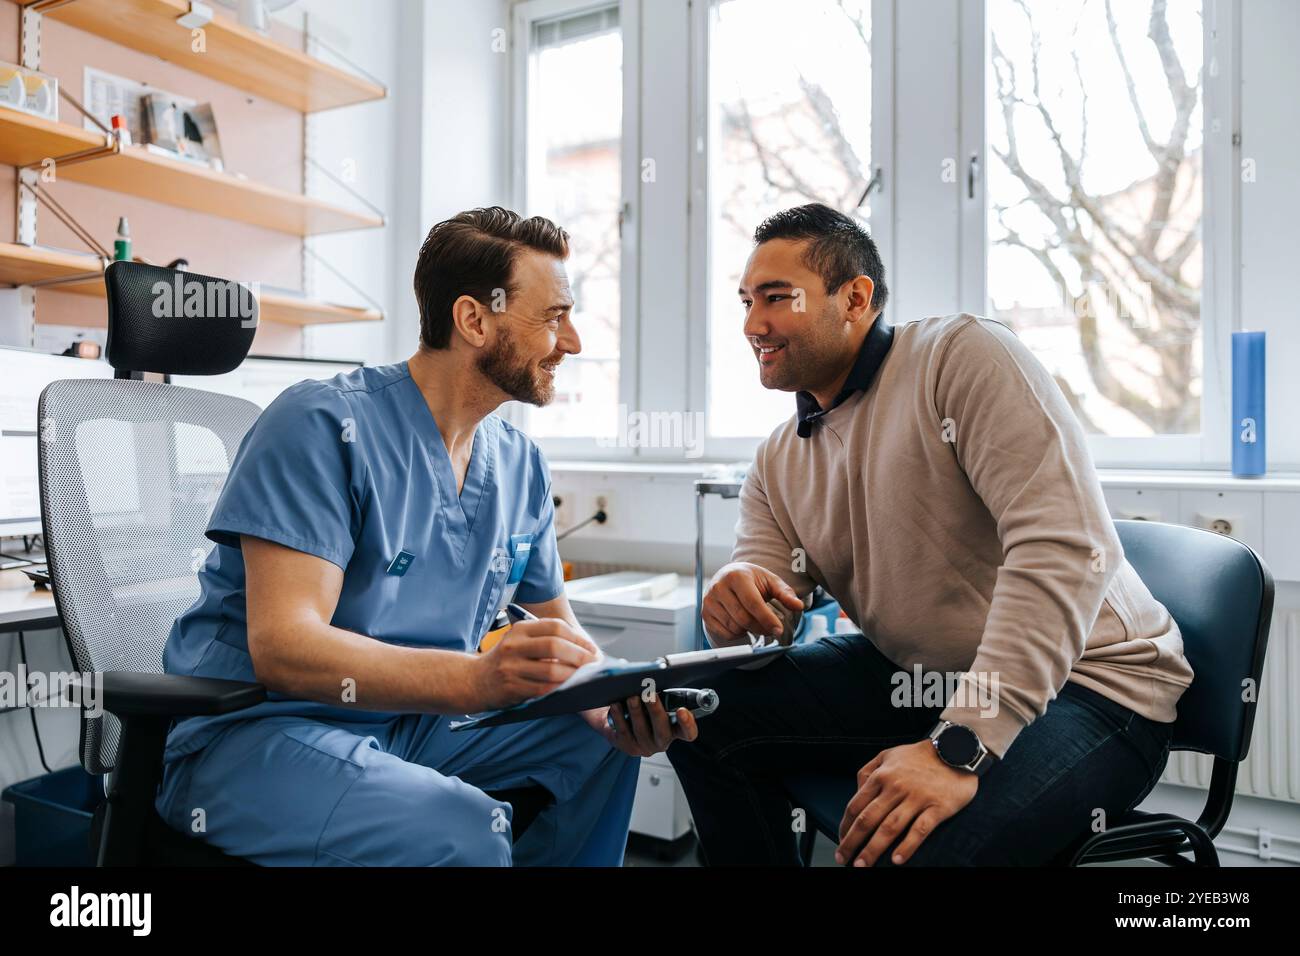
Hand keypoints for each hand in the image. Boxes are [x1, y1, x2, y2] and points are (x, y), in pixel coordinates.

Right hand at [470, 618, 598, 710]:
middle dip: (580, 656)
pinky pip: (543, 690)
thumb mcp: (520, 642)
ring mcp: (511, 667)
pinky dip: (560, 690)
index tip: (592, 649)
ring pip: (551, 671)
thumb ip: (545, 640)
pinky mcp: (511, 688)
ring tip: (586, 679)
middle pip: (555, 646)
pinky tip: (570, 690)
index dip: (578, 638)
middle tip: (594, 665)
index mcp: (520, 629)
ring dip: (573, 676)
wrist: (474, 681)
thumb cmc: (506, 661)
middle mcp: (514, 645)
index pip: (555, 627)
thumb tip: (584, 649)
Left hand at [583, 693, 698, 755]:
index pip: (688, 732)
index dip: (687, 724)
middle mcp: (662, 741)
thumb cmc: (643, 706)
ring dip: (636, 712)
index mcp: (675, 730)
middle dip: (656, 711)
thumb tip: (656, 676)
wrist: (619, 718)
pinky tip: (616, 706)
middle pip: (662, 732)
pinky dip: (619, 718)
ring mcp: (644, 746)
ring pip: (641, 732)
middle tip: (650, 694)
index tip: (682, 710)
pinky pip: (623, 733)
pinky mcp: (627, 746)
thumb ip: (661, 694)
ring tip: (632, 697)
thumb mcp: (656, 700)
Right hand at [701, 562, 803, 646]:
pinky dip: (737, 634)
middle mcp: (719, 587)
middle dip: (761, 627)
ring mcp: (709, 601)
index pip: (753, 603)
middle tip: (771, 629)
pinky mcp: (705, 614)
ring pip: (734, 627)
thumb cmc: (752, 580)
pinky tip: (742, 624)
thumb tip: (798, 606)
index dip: (767, 619)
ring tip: (755, 622)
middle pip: (743, 618)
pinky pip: (724, 633)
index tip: (779, 630)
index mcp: (737, 576)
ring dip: (749, 630)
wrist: (727, 576)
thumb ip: (785, 593)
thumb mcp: (770, 582)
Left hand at [835, 740, 978, 866]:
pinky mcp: (937, 807)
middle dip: (852, 842)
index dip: (845, 826)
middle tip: (843, 859)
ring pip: (889, 828)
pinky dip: (907, 846)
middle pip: (868, 820)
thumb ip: (868, 772)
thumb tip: (856, 792)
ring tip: (862, 865)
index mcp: (881, 776)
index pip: (856, 806)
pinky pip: (919, 830)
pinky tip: (897, 860)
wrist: (956, 748)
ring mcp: (916, 798)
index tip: (840, 840)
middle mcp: (895, 787)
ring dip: (873, 849)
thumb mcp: (888, 755)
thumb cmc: (920, 755)